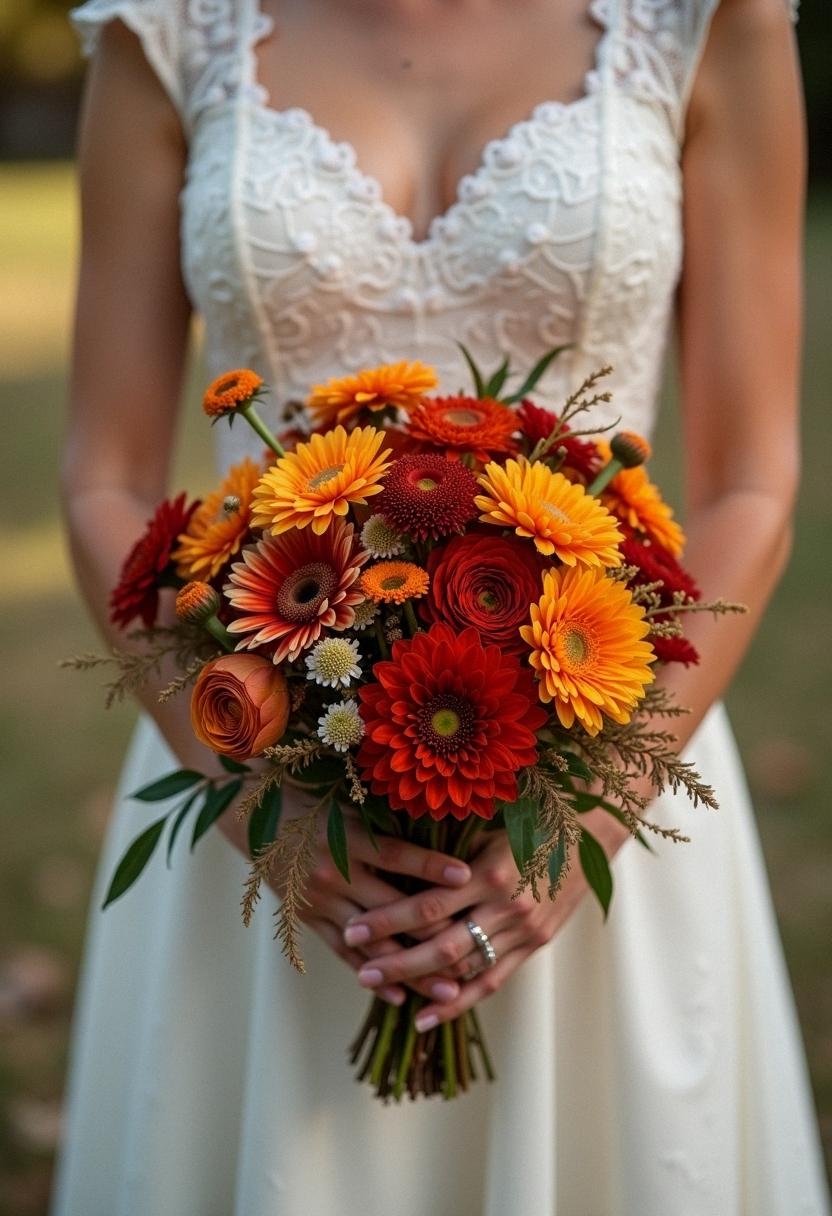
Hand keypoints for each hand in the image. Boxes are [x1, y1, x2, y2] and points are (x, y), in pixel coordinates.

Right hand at [269, 812, 473, 1006]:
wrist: (256, 820)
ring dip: (412, 969)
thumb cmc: (315, 804)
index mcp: (348, 838)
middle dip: (434, 935)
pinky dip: (372, 975)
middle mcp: (334, 872)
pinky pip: (343, 954)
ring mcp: (320, 900)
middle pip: (391, 909)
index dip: (431, 866)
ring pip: (372, 943)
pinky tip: (400, 996)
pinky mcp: (307, 919)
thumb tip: (445, 825)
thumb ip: (388, 822)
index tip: (467, 875)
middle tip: (473, 956)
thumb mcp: (349, 804)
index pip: (396, 855)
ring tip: (448, 991)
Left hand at [343, 824, 623, 1030]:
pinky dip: (457, 1002)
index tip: (352, 930)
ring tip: (380, 990)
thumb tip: (392, 860)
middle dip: (396, 962)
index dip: (387, 921)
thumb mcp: (489, 825)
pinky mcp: (536, 943)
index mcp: (490, 872)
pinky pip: (492, 980)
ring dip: (420, 984)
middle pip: (441, 945)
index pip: (427, 905)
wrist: (592, 830)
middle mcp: (506, 906)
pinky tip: (426, 1017)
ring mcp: (524, 929)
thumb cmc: (532, 816)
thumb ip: (449, 849)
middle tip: (360, 971)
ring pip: (464, 969)